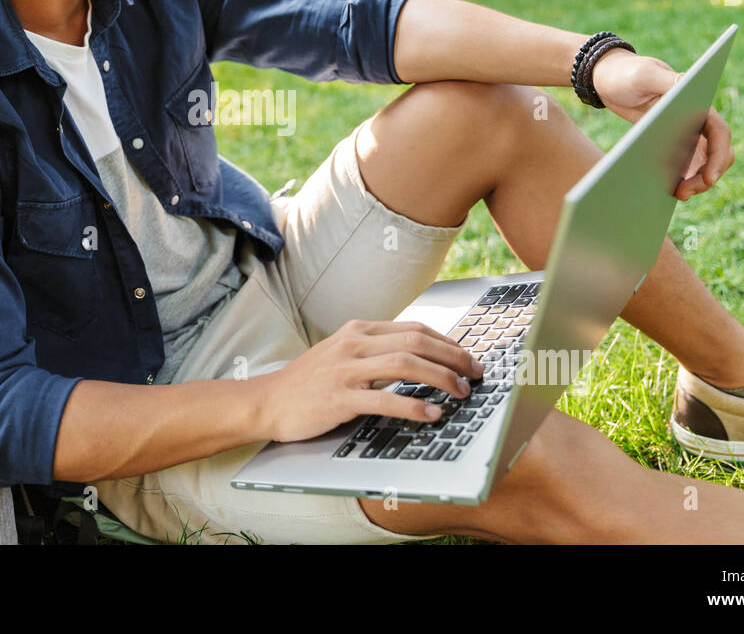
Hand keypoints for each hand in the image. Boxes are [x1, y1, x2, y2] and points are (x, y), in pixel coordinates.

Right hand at [254, 320, 484, 443]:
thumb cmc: (309, 383)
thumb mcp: (342, 354)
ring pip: (406, 364)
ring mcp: (345, 369)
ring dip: (441, 378)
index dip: (449, 342)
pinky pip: (384, 398)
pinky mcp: (339, 398)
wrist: (267, 401)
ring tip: (461, 394)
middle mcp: (354, 343)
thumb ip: (375, 351)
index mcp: (358, 330)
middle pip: (417, 341)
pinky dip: (414, 406)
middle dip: (454, 357)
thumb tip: (420, 358)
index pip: (415, 329)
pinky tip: (431, 415)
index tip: (469, 358)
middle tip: (476, 375)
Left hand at [591, 48, 734, 200]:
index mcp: (696, 102)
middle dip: (707, 176)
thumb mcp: (643, 75)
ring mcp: (686, 133)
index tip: (710, 178)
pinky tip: (669, 191)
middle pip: (716, 153)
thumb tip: (687, 84)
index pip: (719, 132)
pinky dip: (683, 180)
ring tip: (678, 195)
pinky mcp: (672, 143)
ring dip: (697, 182)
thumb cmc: (626, 73)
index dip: (719, 157)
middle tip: (685, 193)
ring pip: (704, 164)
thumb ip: (665, 80)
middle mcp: (697, 119)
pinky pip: (686, 167)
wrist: (608, 79)